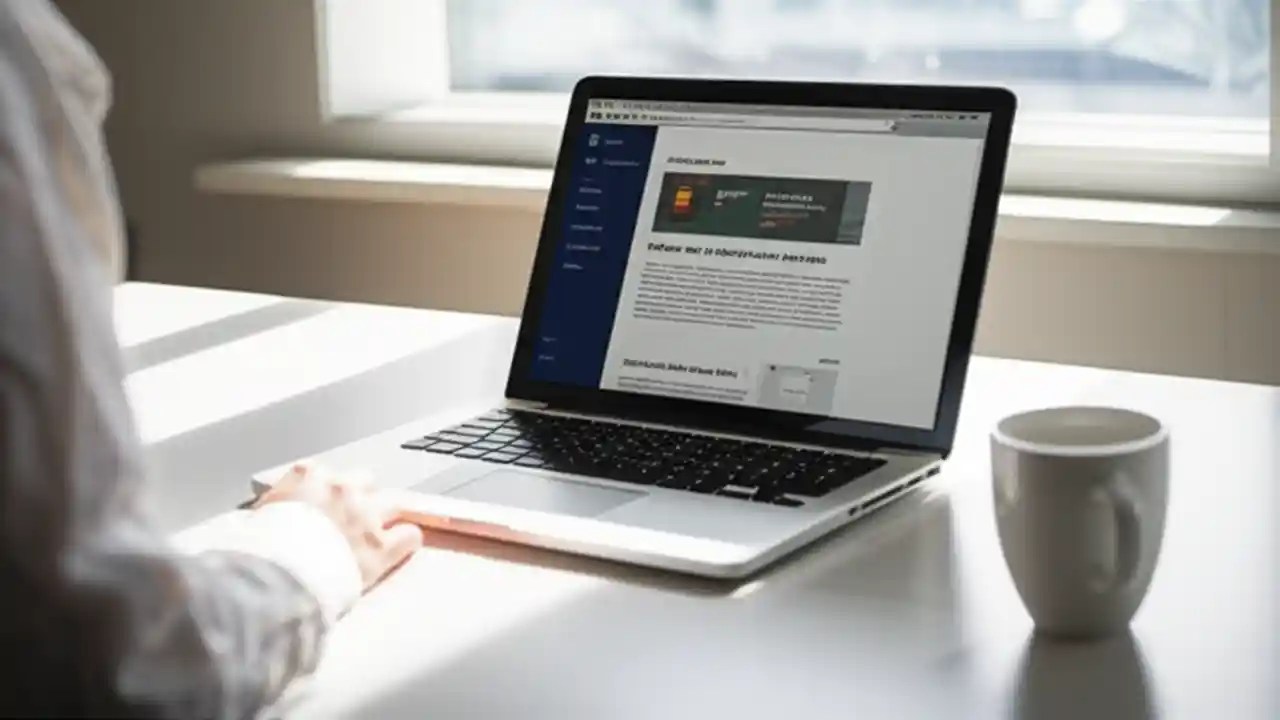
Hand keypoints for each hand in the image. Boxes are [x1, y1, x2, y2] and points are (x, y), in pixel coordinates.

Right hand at [255, 463, 422, 590]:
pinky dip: (405, 542)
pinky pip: (410, 535)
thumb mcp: (251, 520)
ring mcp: (366, 517)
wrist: (273, 579)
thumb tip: (259, 519)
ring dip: (386, 515)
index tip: (320, 503)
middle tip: (350, 517)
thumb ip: (268, 511)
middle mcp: (342, 490)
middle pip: (363, 481)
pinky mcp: (382, 548)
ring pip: (392, 503)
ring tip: (379, 530)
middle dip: (359, 497)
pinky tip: (400, 548)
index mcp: (307, 477)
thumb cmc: (257, 552)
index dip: (324, 490)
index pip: (323, 473)